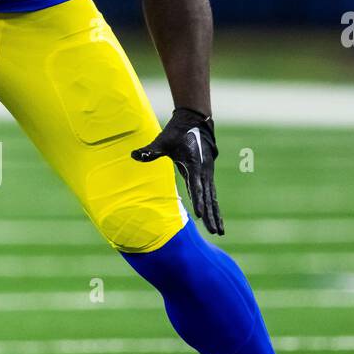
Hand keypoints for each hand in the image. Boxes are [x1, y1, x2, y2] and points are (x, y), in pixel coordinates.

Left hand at [131, 107, 223, 234]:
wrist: (194, 121)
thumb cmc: (177, 132)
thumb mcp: (163, 140)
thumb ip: (151, 150)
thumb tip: (134, 155)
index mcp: (195, 165)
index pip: (196, 187)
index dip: (198, 201)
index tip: (200, 215)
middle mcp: (204, 171)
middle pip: (209, 197)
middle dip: (211, 215)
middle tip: (215, 232)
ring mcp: (207, 174)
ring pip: (213, 198)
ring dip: (216, 215)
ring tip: (219, 232)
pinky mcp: (207, 175)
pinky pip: (212, 194)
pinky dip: (215, 207)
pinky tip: (215, 219)